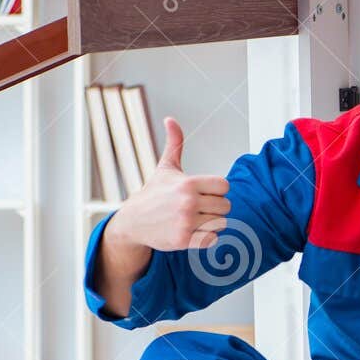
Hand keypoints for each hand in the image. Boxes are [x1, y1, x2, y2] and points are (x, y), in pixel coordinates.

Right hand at [106, 117, 231, 252]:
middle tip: (198, 208)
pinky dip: (205, 237)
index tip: (204, 192)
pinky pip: (213, 239)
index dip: (217, 190)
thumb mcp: (165, 168)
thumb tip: (170, 119)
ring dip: (211, 223)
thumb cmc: (153, 193)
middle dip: (215, 208)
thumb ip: (174, 144)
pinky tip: (192, 231)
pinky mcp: (184, 240)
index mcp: (187, 183)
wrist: (133, 221)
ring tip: (193, 219)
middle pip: (226, 206)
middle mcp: (187, 202)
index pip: (224, 186)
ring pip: (221, 223)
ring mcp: (186, 222)